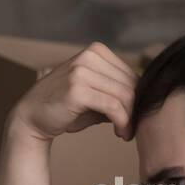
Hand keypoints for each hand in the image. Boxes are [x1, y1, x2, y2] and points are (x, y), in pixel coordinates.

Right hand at [6, 41, 136, 144]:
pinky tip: (120, 133)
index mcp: (96, 51)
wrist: (33, 116)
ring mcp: (81, 70)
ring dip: (131, 120)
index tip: (135, 117)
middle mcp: (89, 56)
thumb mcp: (98, 94)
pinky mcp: (77, 88)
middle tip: (133, 129)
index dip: (140, 100)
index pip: (133, 76)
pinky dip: (123, 123)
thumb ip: (121, 92)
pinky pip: (114, 107)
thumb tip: (151, 100)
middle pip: (132, 86)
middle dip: (137, 111)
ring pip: (126, 97)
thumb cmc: (70, 107)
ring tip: (126, 133)